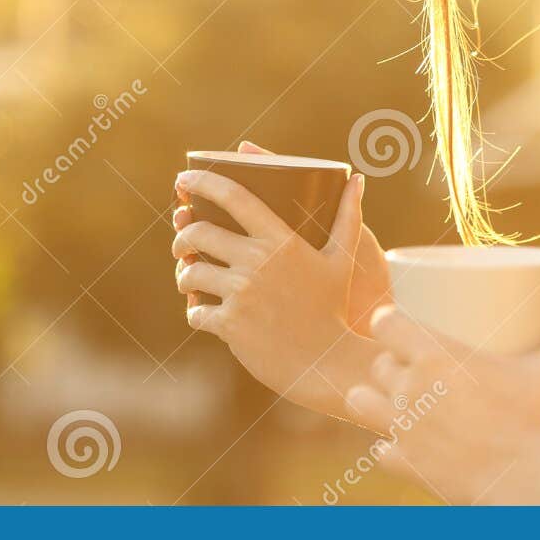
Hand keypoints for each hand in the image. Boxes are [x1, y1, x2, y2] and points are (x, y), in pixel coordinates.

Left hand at [171, 146, 383, 413]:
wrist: (326, 361)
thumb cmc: (333, 306)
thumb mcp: (342, 258)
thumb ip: (348, 216)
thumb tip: (358, 179)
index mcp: (281, 239)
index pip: (233, 197)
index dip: (203, 181)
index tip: (183, 179)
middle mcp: (257, 261)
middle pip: (197, 233)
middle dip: (182, 237)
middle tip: (183, 244)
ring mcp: (241, 293)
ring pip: (189, 273)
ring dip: (184, 275)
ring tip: (190, 278)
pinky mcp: (230, 324)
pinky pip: (194, 311)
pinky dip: (195, 311)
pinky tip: (203, 312)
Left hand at [344, 306, 539, 503]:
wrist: (522, 483)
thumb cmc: (537, 421)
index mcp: (434, 356)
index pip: (385, 324)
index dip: (388, 321)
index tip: (399, 324)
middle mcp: (408, 389)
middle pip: (377, 364)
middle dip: (389, 362)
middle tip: (411, 365)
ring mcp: (402, 429)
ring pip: (361, 403)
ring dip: (374, 400)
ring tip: (393, 401)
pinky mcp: (404, 464)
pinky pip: (381, 451)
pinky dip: (390, 448)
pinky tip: (404, 446)